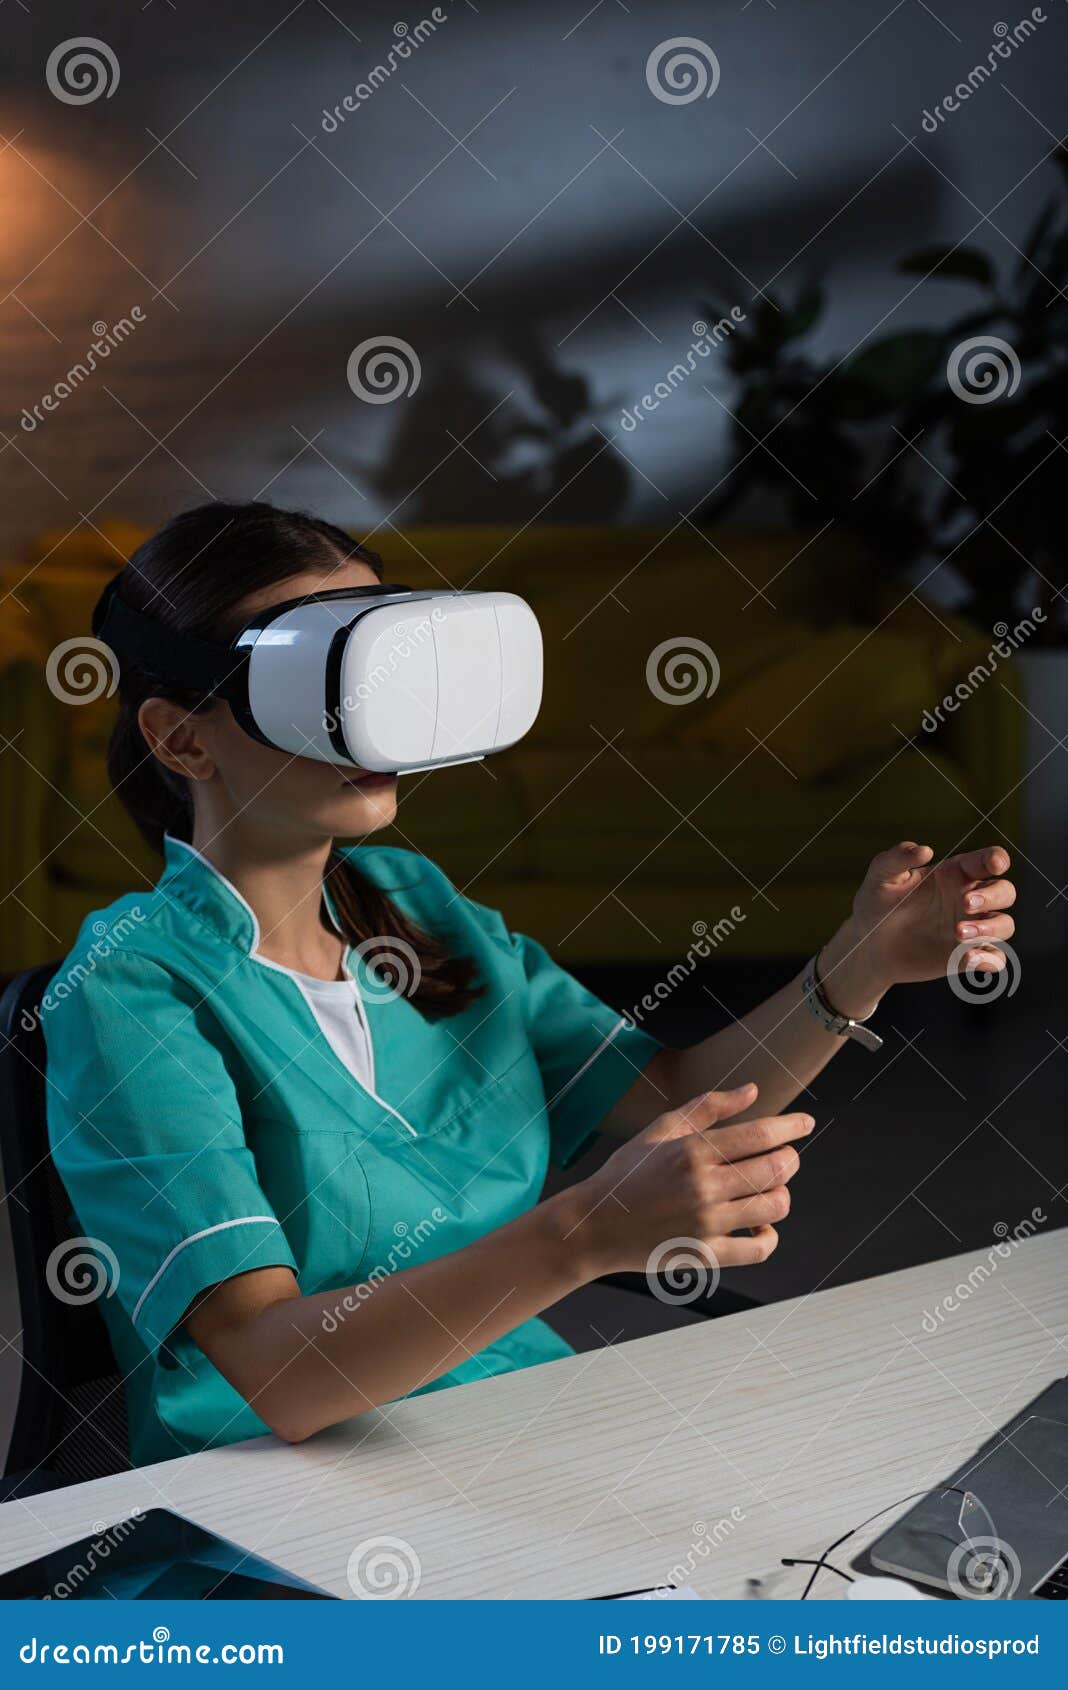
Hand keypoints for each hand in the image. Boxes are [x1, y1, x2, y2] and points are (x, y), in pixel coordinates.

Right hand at [568, 1083, 811, 1277]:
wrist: (594, 1226)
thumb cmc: (627, 1174)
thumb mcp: (661, 1129)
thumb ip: (708, 1107)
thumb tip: (752, 1090)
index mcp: (692, 1151)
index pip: (759, 1135)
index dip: (790, 1127)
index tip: (804, 1123)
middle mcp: (703, 1187)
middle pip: (774, 1170)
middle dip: (789, 1159)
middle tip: (785, 1156)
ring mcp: (706, 1224)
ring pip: (774, 1207)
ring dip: (782, 1194)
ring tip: (771, 1188)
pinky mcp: (705, 1255)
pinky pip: (758, 1250)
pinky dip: (769, 1236)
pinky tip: (761, 1225)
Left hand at [820, 843, 1015, 1015]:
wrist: (869, 945)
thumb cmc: (877, 903)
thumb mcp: (881, 875)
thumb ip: (898, 857)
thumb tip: (924, 849)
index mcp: (955, 874)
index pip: (988, 860)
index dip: (997, 859)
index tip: (994, 864)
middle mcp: (969, 899)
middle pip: (1005, 892)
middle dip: (993, 896)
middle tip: (965, 904)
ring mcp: (972, 928)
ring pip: (1004, 924)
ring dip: (990, 928)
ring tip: (958, 933)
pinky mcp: (966, 956)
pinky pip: (995, 958)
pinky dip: (990, 959)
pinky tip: (968, 959)